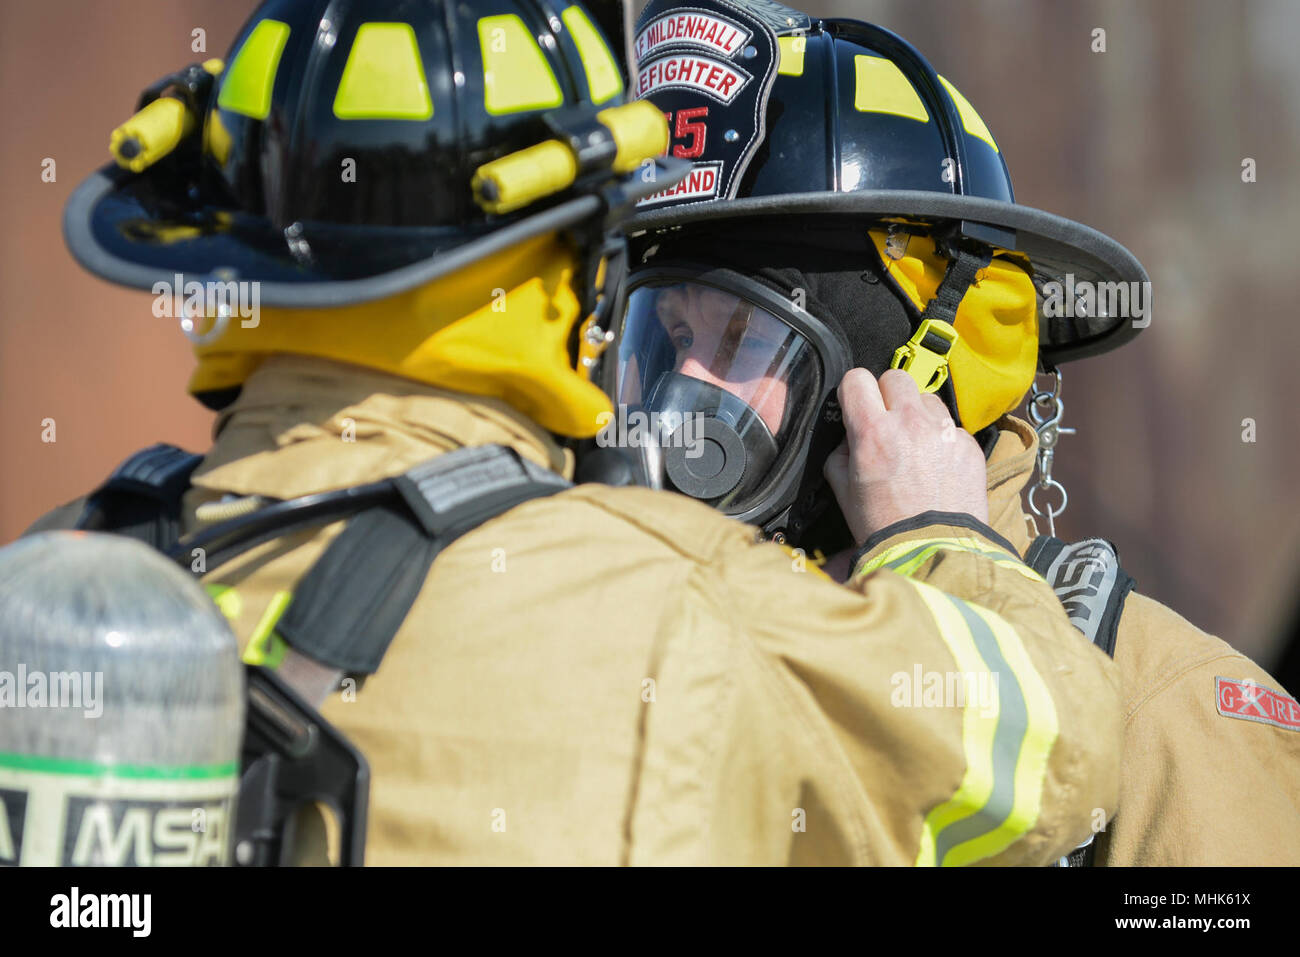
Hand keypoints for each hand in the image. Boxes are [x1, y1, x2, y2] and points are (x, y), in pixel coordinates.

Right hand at [822, 368, 988, 542]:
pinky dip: (940, 438)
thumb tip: (850, 438)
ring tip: (913, 444)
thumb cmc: (884, 526)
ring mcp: (943, 431)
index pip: (857, 378)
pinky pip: (950, 426)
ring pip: (926, 397)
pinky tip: (935, 465)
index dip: (853, 392)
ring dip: (916, 413)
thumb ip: (840, 454)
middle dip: (886, 395)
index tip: (856, 405)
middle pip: (895, 377)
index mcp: (873, 432)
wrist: (932, 552)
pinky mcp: (967, 444)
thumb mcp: (843, 491)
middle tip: (885, 422)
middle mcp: (910, 423)